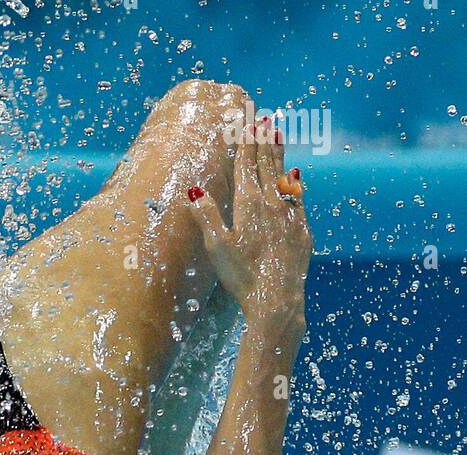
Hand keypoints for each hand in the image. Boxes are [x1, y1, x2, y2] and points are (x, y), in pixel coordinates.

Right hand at [188, 118, 311, 333]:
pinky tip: (294, 174)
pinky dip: (293, 180)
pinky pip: (297, 195)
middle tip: (262, 114)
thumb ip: (207, 215)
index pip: (246, 162)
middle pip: (265, 162)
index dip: (245, 137)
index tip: (246, 116)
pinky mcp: (301, 229)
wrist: (276, 299)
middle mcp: (271, 202)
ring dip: (278, 152)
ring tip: (277, 132)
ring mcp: (290, 213)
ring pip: (282, 174)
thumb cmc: (242, 275)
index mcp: (248, 203)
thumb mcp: (217, 247)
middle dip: (262, 137)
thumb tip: (194, 190)